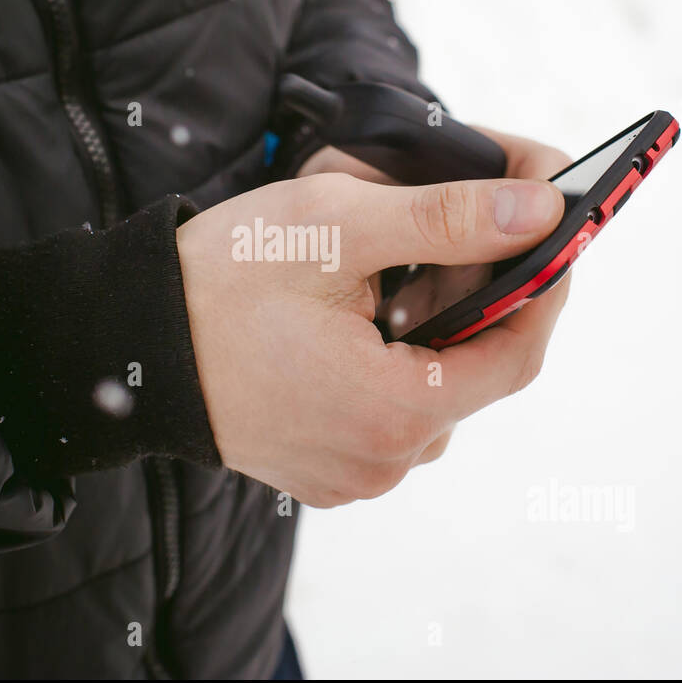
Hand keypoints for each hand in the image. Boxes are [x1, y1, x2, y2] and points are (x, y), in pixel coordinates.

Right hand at [176, 165, 568, 506]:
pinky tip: (362, 316)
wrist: (129, 339)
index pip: (516, 353)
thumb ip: (447, 217)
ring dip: (436, 331)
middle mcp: (382, 462)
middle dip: (479, 298)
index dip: (544, 289)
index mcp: (393, 411)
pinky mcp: (327, 471)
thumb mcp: (335, 226)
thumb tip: (538, 207)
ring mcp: (353, 475)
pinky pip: (392, 415)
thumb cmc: (220, 281)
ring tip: (395, 271)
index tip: (552, 236)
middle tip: (459, 232)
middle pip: (476, 373)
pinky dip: (398, 362)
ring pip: (436, 394)